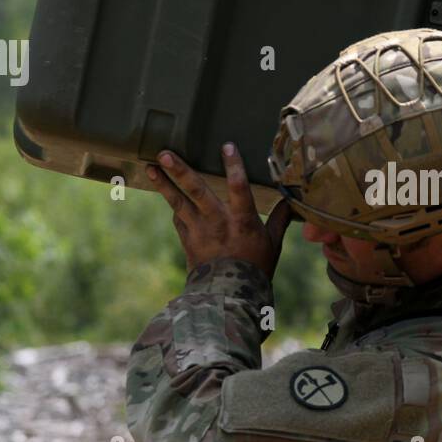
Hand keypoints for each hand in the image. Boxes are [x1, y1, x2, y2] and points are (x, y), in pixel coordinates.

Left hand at [147, 142, 293, 279]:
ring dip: (163, 184)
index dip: (234, 166)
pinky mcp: (187, 240)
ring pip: (178, 202)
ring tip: (150, 168)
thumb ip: (280, 219)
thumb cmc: (255, 268)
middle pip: (196, 191)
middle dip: (180, 171)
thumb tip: (292, 200)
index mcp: (242, 221)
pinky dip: (173, 204)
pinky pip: (177, 218)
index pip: (239, 188)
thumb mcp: (273, 243)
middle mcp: (218, 222)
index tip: (227, 146)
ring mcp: (199, 231)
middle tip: (165, 153)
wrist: (229, 295)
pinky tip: (165, 192)